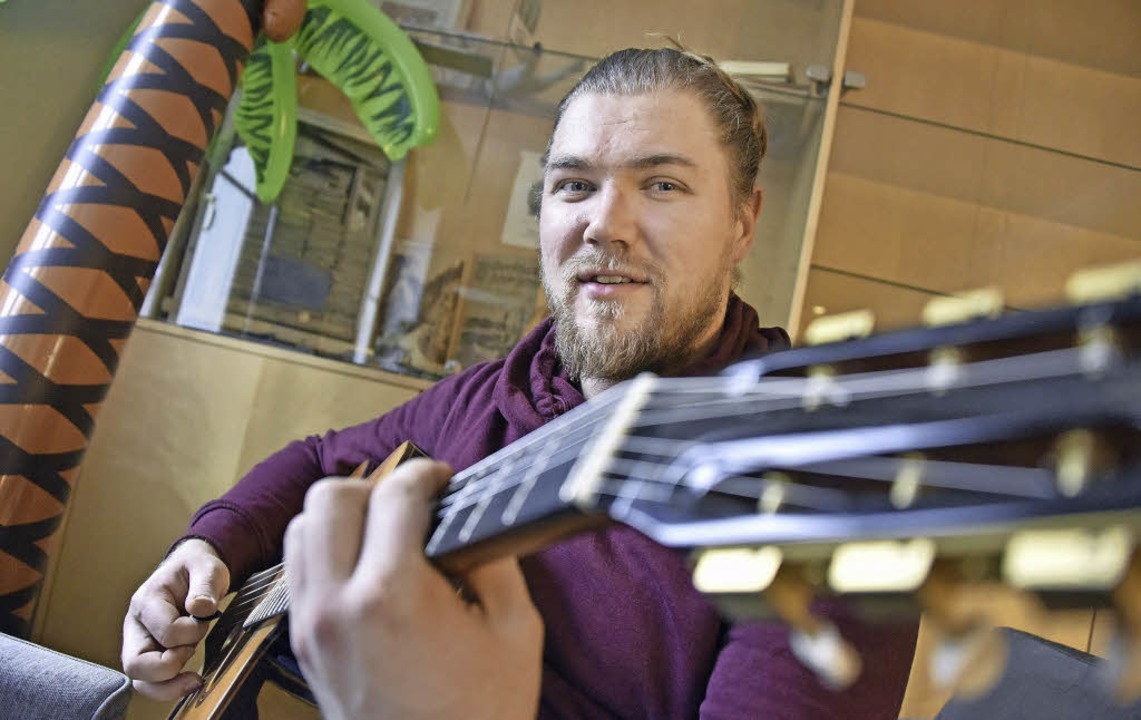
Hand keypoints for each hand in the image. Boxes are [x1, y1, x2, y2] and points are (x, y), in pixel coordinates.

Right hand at [121, 538, 230, 699]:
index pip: (165, 630)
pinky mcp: (150, 655)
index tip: (204, 621)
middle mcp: (136, 625)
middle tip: (192, 652)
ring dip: (167, 687)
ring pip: (140, 680)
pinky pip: (151, 682)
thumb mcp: (207, 567)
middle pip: (136, 663)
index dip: (190, 633)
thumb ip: (205, 585)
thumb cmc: (196, 569)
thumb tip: (200, 609)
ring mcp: (140, 643)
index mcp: (147, 601)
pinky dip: (169, 688)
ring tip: (194, 680)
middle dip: (169, 667)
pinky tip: (190, 682)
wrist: (191, 570)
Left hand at [285, 459, 543, 719]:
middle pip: (329, 497)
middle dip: (374, 487)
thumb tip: (471, 519)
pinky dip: (325, 551)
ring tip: (384, 532)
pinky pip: (299, 569)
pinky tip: (365, 566)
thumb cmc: (480, 713)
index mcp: (394, 594)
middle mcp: (338, 603)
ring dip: (342, 516)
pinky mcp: (302, 644)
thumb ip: (494, 561)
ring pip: (301, 528)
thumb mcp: (516, 631)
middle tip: (411, 505)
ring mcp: (311, 625)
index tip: (444, 478)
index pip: (395, 493)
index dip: (426, 472)